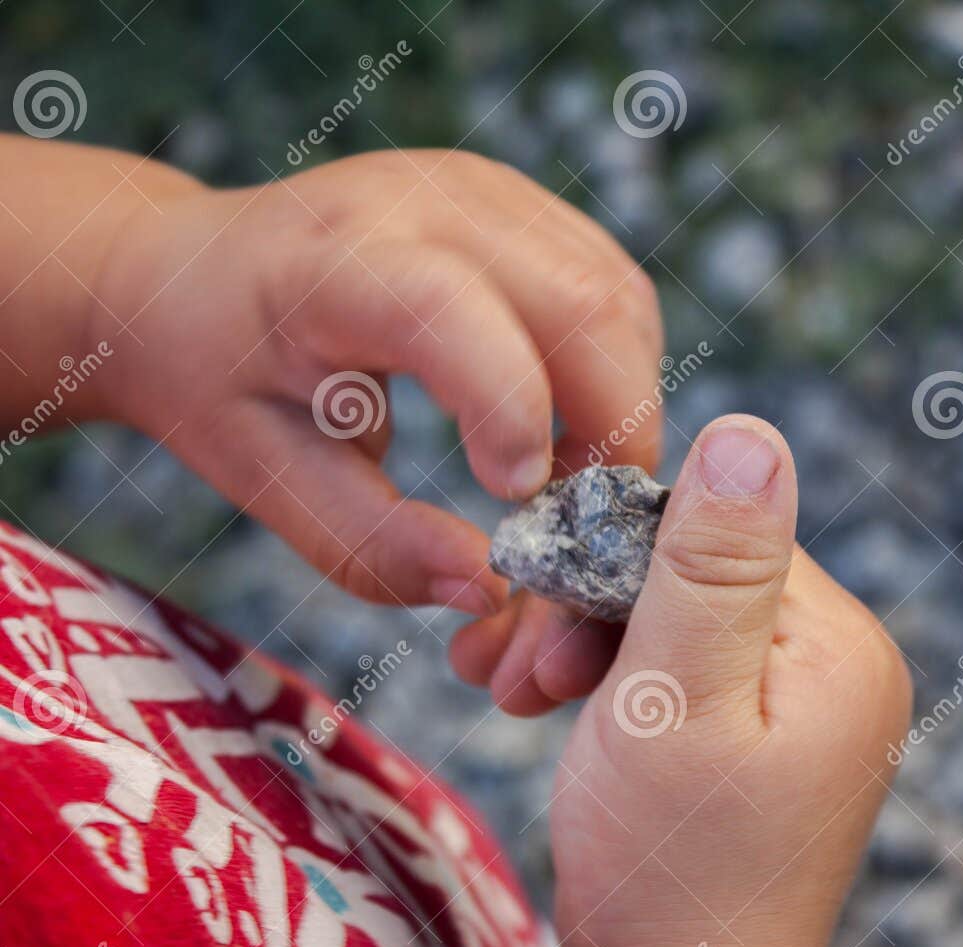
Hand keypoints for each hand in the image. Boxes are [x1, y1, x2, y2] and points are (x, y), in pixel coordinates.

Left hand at [86, 149, 662, 640]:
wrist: (190, 271)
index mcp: (331, 263)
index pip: (449, 307)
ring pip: (620, 299)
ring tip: (569, 477)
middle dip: (612, 433)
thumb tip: (491, 588)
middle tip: (578, 521)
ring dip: (624, 406)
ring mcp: (486, 192)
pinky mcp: (525, 205)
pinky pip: (616, 288)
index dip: (509, 406)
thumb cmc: (219, 378)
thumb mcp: (266, 476)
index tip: (517, 501)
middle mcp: (422, 202)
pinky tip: (569, 421)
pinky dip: (619, 370)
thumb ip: (373, 543)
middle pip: (583, 305)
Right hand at [549, 416, 911, 946]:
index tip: (531, 607)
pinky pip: (687, 671)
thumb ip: (710, 565)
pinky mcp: (770, 741)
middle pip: (698, 573)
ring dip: (591, 646)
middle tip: (509, 670)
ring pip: (681, 621)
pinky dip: (618, 682)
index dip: (613, 553)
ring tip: (517, 695)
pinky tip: (558, 708)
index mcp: (841, 647)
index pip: (722, 528)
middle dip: (593, 608)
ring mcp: (809, 708)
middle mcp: (842, 668)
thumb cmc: (667, 869)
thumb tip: (752, 431)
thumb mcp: (674, 698)